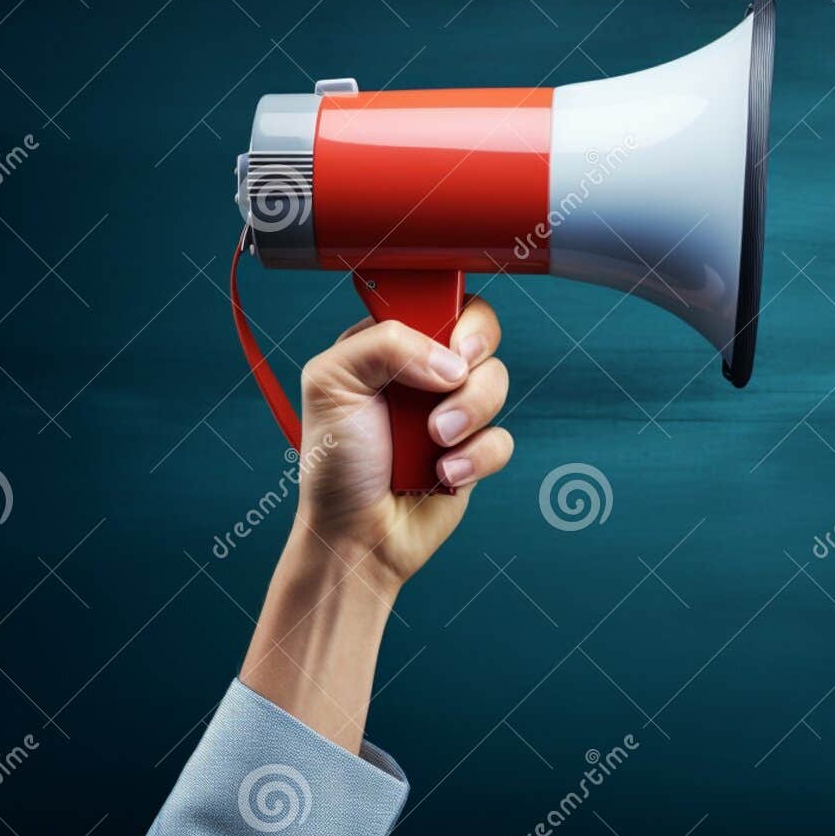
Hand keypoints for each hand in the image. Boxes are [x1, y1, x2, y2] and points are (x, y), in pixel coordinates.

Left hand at [240, 297, 512, 750]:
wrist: (357, 538)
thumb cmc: (335, 464)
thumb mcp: (331, 384)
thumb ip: (384, 345)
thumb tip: (450, 361)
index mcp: (387, 344)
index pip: (436, 298)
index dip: (453, 310)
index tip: (451, 339)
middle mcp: (423, 371)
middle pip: (481, 333)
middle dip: (474, 359)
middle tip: (451, 381)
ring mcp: (452, 409)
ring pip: (497, 383)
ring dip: (471, 412)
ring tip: (436, 441)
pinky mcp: (474, 449)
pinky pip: (503, 438)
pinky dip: (478, 456)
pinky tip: (446, 474)